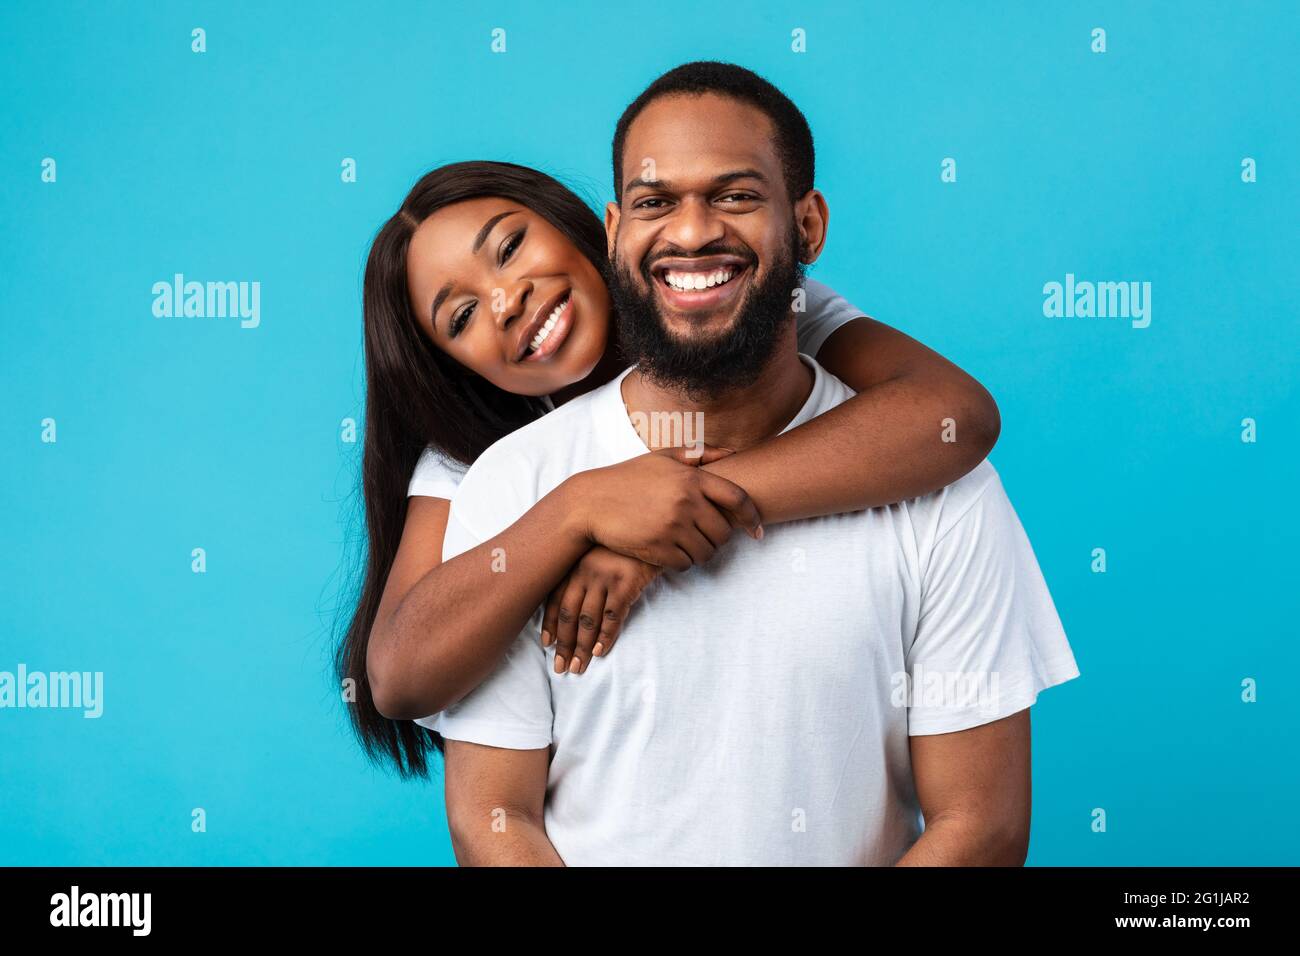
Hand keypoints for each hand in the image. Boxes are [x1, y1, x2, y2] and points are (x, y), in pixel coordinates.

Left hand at [541, 546, 661, 673]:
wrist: (653, 524)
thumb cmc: (625, 543)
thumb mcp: (599, 552)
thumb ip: (584, 571)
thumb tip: (574, 602)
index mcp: (574, 564)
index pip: (555, 599)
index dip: (550, 624)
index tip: (546, 644)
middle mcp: (584, 570)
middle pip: (568, 614)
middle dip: (563, 644)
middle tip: (560, 667)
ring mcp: (604, 576)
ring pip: (587, 619)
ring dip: (581, 647)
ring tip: (578, 667)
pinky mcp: (626, 582)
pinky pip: (612, 615)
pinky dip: (605, 636)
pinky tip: (599, 652)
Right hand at [567, 445, 763, 571]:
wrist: (590, 503)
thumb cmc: (627, 478)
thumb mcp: (661, 457)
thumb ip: (698, 455)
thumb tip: (733, 453)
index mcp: (691, 477)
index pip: (738, 498)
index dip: (753, 516)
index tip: (758, 530)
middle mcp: (686, 501)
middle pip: (724, 531)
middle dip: (717, 537)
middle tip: (703, 535)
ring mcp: (673, 526)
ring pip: (707, 551)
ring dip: (701, 552)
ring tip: (685, 543)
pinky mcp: (660, 548)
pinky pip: (686, 564)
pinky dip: (682, 562)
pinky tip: (669, 551)